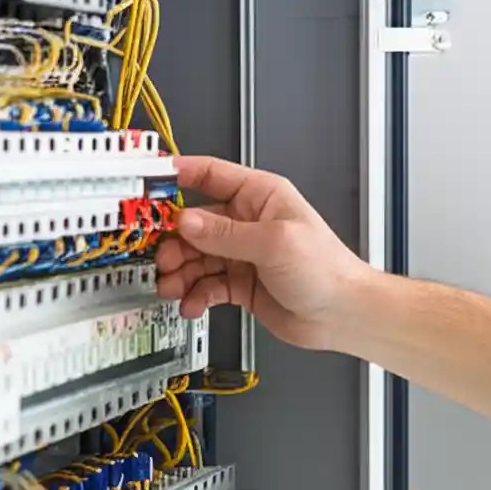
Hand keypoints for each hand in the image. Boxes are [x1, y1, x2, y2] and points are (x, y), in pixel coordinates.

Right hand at [154, 156, 375, 349]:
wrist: (342, 314)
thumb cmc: (326, 269)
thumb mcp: (273, 243)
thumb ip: (225, 234)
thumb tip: (186, 222)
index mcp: (260, 196)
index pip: (209, 175)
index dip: (177, 176)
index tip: (147, 184)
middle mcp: (248, 222)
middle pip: (194, 222)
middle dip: (173, 241)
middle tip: (162, 259)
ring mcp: (243, 253)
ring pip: (196, 257)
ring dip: (180, 272)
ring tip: (172, 287)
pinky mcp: (241, 283)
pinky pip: (206, 284)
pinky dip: (195, 295)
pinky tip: (192, 303)